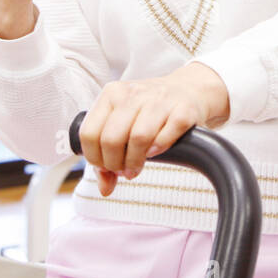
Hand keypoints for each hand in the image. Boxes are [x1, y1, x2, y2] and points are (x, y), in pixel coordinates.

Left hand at [79, 63, 230, 195]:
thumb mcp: (122, 122)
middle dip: (114, 164)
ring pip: (138, 138)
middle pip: (111, 139)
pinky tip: (154, 153)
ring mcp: (160, 100)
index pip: (89, 133)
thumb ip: (107, 154)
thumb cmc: (149, 111)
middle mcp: (133, 93)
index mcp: (112, 93)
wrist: (188, 89)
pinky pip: (166, 136)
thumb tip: (105, 188)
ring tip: (136, 168)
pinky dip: (158, 150)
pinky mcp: (184, 110)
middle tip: (123, 170)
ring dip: (134, 162)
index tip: (106, 166)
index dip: (94, 158)